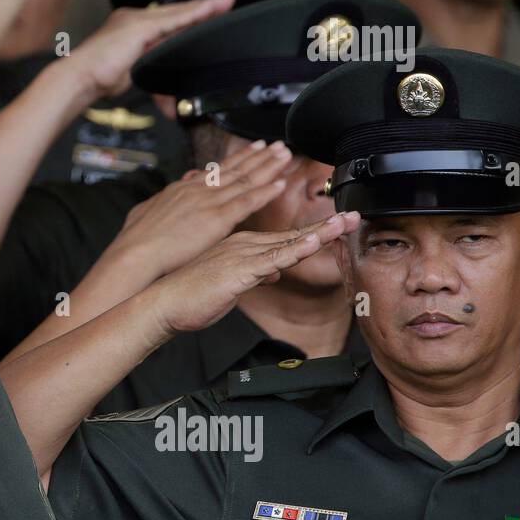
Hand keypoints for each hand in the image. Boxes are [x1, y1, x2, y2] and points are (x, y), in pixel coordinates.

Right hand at [71, 0, 235, 99]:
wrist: (78, 79)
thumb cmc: (97, 80)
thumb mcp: (133, 76)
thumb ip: (152, 79)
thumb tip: (170, 103)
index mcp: (130, 28)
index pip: (166, 21)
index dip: (188, 17)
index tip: (208, 13)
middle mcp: (132, 18)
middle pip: (175, 12)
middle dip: (202, 7)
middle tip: (226, 1)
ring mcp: (135, 20)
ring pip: (177, 12)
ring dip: (204, 7)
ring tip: (225, 2)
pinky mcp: (139, 27)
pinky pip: (173, 19)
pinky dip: (194, 14)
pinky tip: (210, 10)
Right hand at [110, 140, 295, 274]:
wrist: (136, 251)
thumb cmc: (138, 240)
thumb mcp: (147, 210)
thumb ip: (165, 198)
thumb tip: (177, 185)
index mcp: (183, 189)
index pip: (216, 170)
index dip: (237, 159)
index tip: (253, 149)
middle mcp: (199, 189)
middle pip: (235, 168)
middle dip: (258, 156)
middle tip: (276, 144)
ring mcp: (209, 202)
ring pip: (245, 179)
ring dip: (268, 166)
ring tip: (285, 154)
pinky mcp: (217, 218)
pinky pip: (247, 202)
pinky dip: (265, 192)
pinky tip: (280, 183)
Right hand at [145, 211, 359, 335]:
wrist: (165, 304)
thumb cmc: (193, 296)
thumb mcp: (232, 285)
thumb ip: (256, 275)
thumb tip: (276, 274)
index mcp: (243, 246)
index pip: (286, 239)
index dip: (315, 232)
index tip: (338, 225)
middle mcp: (245, 245)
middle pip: (294, 235)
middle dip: (326, 225)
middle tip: (353, 215)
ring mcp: (242, 255)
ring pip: (289, 242)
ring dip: (320, 232)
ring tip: (345, 222)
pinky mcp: (239, 270)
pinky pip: (273, 259)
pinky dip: (296, 250)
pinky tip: (314, 244)